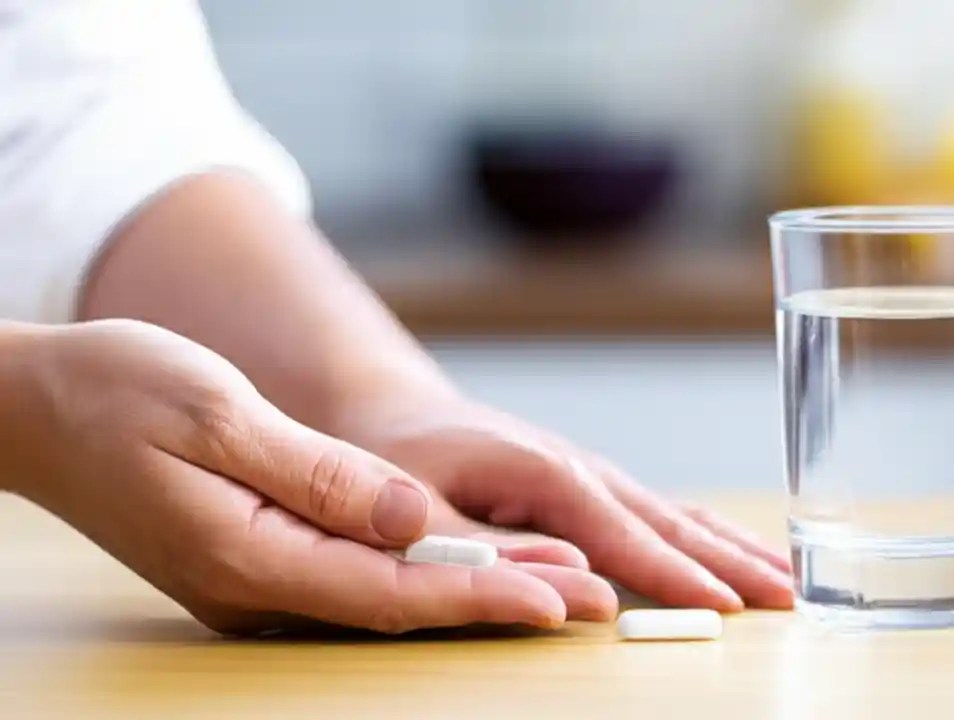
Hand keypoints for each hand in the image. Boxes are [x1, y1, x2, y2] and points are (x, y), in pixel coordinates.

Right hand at [2, 320, 612, 633]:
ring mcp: (259, 579)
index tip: (563, 599)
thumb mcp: (216, 414)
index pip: (391, 588)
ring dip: (477, 588)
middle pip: (403, 603)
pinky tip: (479, 561)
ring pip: (389, 593)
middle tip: (598, 600)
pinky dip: (429, 570)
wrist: (38, 407)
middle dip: (502, 602)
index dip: (483, 594)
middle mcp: (260, 585)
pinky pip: (361, 575)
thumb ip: (319, 473)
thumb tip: (414, 516)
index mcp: (247, 554)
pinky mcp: (262, 559)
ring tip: (566, 584)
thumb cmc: (116, 393)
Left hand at [337, 395, 794, 611]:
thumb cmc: (399, 460)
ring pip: (676, 515)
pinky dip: (706, 534)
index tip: (731, 607)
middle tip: (793, 597)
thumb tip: (580, 596)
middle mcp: (583, 469)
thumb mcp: (426, 513)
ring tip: (788, 577)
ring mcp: (592, 473)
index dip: (679, 577)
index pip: (626, 536)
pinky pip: (659, 513)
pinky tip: (736, 550)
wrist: (393, 411)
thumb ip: (496, 555)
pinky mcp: (590, 484)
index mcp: (547, 473)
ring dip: (733, 547)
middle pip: (671, 523)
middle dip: (733, 562)